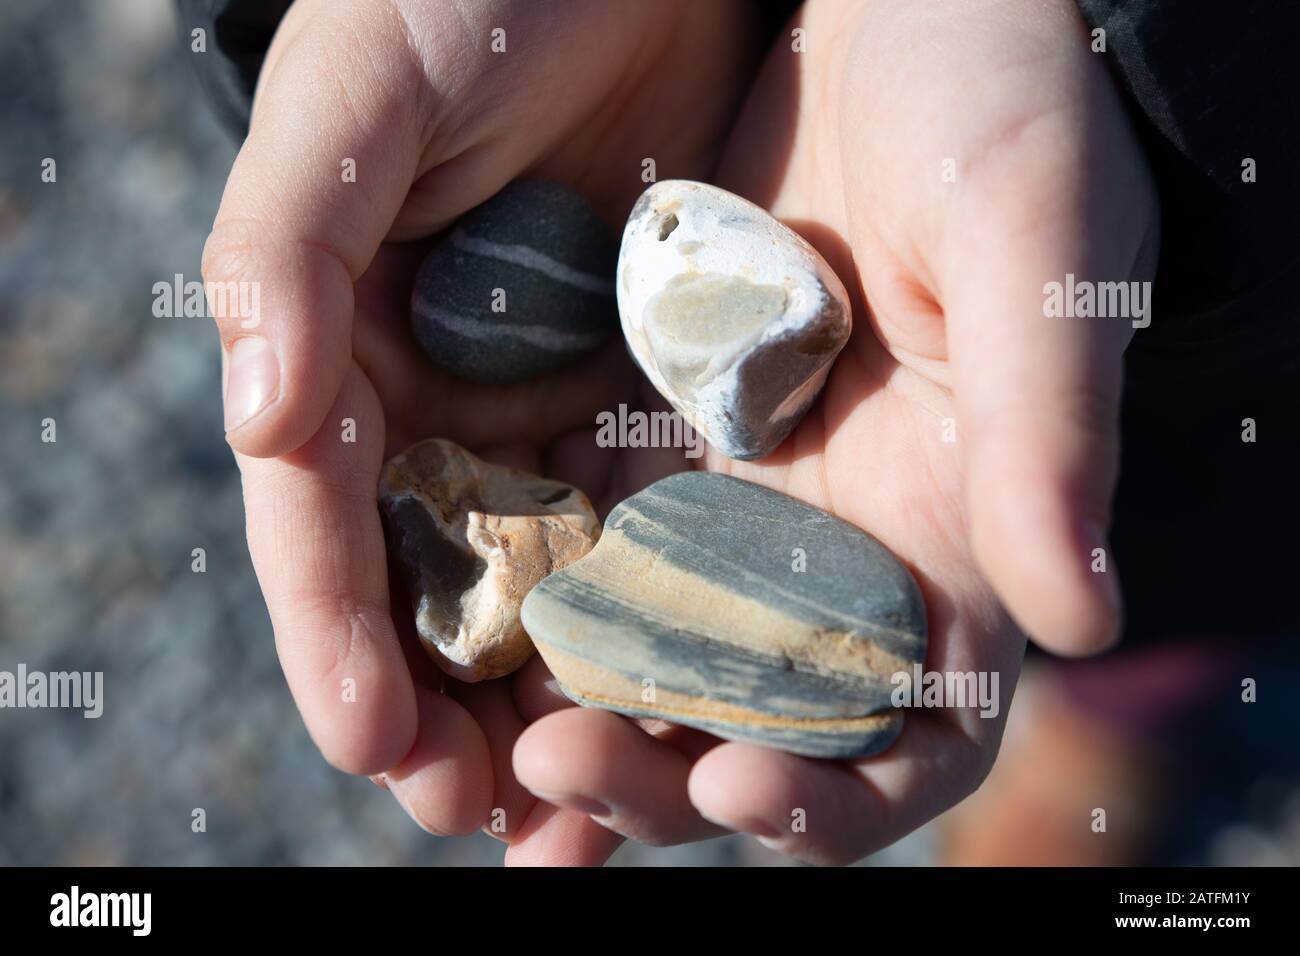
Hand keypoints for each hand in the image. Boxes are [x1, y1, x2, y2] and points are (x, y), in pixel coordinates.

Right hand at [201, 0, 762, 861]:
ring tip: (580, 810)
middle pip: (429, 587)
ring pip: (540, 586)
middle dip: (444, 710)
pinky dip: (652, 620)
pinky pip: (648, 529)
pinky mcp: (652, 405)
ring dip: (552, 700)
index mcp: (343, 349)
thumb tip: (257, 419)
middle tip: (475, 816)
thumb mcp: (354, 93)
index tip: (372, 738)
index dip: (339, 634)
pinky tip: (676, 694)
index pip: (325, 520)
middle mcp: (439, 405)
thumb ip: (287, 245)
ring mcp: (547, 413)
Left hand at [511, 0, 1158, 862]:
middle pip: (746, 719)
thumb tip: (1085, 620)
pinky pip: (575, 532)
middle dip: (654, 770)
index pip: (911, 731)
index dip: (835, 794)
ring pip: (643, 649)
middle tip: (550, 770)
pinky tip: (446, 606)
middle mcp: (833, 543)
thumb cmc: (1004, 109)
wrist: (894, 10)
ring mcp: (732, 491)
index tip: (735, 790)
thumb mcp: (1033, 252)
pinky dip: (519, 586)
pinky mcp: (649, 427)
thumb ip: (1047, 435)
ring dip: (561, 707)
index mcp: (950, 538)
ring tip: (466, 742)